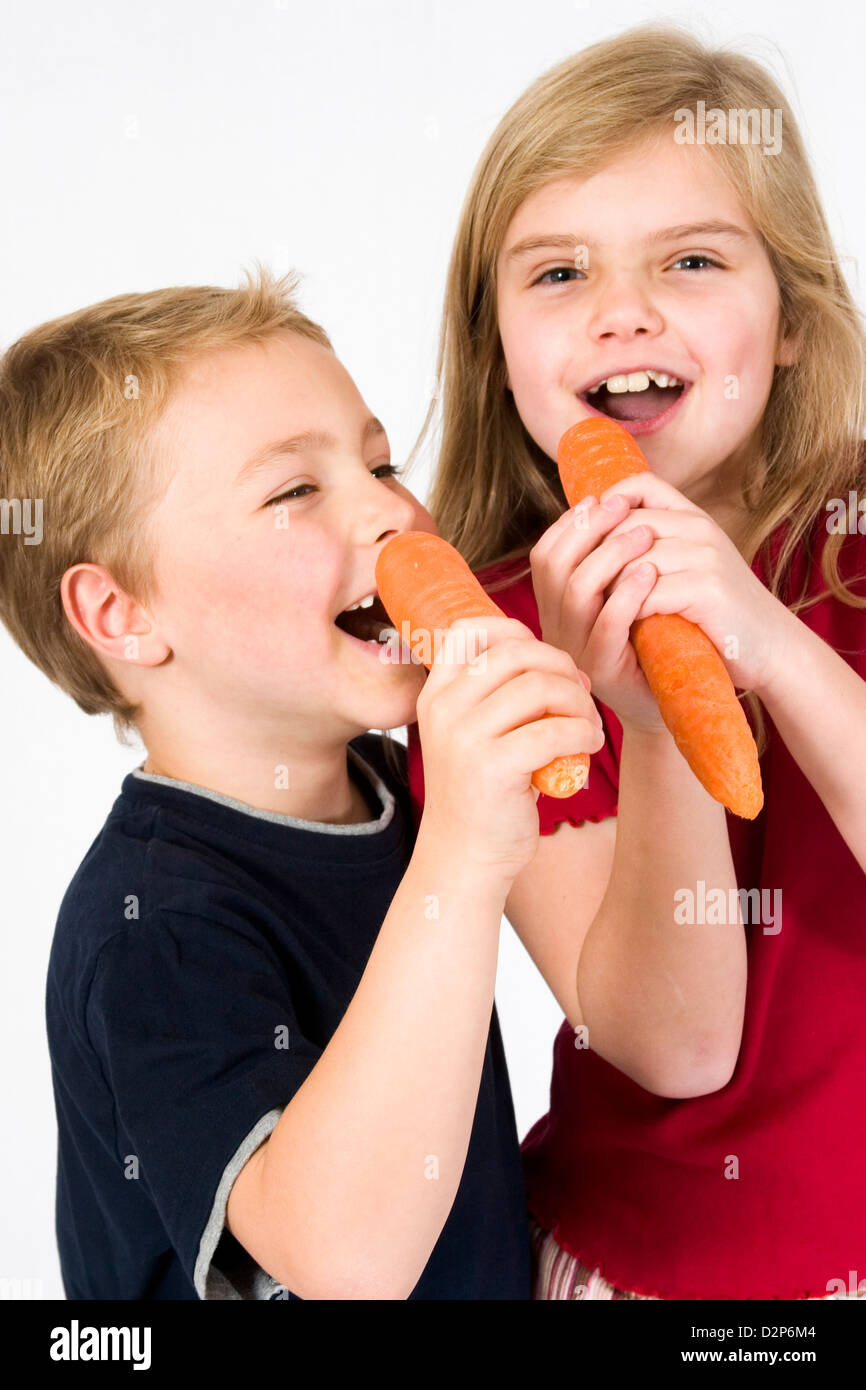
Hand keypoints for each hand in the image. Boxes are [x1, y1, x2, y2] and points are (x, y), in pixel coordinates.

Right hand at [414, 616, 605, 885]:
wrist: (463, 859)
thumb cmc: (481, 794)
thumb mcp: (472, 735)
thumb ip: (496, 696)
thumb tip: (560, 664)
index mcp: (436, 694)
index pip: (472, 630)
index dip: (518, 633)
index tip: (546, 663)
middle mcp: (444, 707)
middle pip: (517, 652)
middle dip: (561, 667)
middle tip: (581, 694)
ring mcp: (464, 735)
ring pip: (540, 686)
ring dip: (578, 701)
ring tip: (589, 724)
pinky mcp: (492, 766)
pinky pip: (555, 729)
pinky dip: (584, 732)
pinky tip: (589, 745)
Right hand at [529, 493, 665, 730]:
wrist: (671, 704)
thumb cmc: (653, 643)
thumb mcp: (624, 599)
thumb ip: (610, 563)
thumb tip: (614, 501)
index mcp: (554, 610)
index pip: (545, 556)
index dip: (569, 524)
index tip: (599, 500)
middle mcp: (556, 630)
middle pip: (554, 567)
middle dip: (588, 529)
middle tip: (623, 506)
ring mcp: (576, 652)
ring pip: (577, 591)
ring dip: (610, 554)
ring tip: (644, 534)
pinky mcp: (602, 672)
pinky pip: (606, 625)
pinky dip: (626, 594)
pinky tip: (649, 573)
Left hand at [594, 470, 789, 695]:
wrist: (771, 650)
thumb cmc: (720, 616)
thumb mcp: (689, 570)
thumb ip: (655, 549)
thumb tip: (596, 540)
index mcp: (694, 518)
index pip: (640, 486)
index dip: (604, 508)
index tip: (588, 544)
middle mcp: (700, 529)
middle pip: (624, 525)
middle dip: (597, 558)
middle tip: (584, 590)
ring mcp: (705, 556)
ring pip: (630, 560)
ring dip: (610, 590)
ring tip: (602, 614)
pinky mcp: (707, 589)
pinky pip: (647, 593)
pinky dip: (630, 612)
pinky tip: (628, 629)